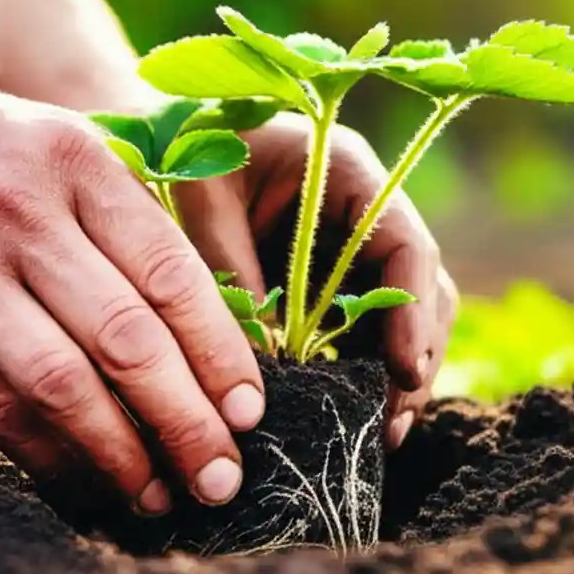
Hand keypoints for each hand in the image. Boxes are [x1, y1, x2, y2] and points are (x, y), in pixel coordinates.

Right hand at [0, 63, 264, 512]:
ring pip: (63, 382)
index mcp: (76, 160)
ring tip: (160, 494)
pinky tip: (87, 482)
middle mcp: (24, 212)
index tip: (249, 410)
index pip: (171, 272)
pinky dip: (49, 457)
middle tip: (221, 475)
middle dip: (187, 420)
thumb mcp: (51, 143)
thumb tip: (202, 327)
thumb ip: (120, 218)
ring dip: (122, 452)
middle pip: (128, 337)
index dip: (220, 352)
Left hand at [174, 113, 458, 449]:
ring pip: (401, 315)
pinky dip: (360, 371)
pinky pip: (362, 328)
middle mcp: (363, 209)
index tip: (403, 370)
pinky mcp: (330, 279)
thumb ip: (230, 271)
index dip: (411, 310)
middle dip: (415, 356)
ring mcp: (351, 247)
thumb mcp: (199, 203)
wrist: (152, 139)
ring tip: (381, 434)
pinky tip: (348, 415)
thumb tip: (263, 361)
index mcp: (345, 169)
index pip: (405, 242)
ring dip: (396, 373)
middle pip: (420, 287)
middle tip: (393, 423)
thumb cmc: (175, 154)